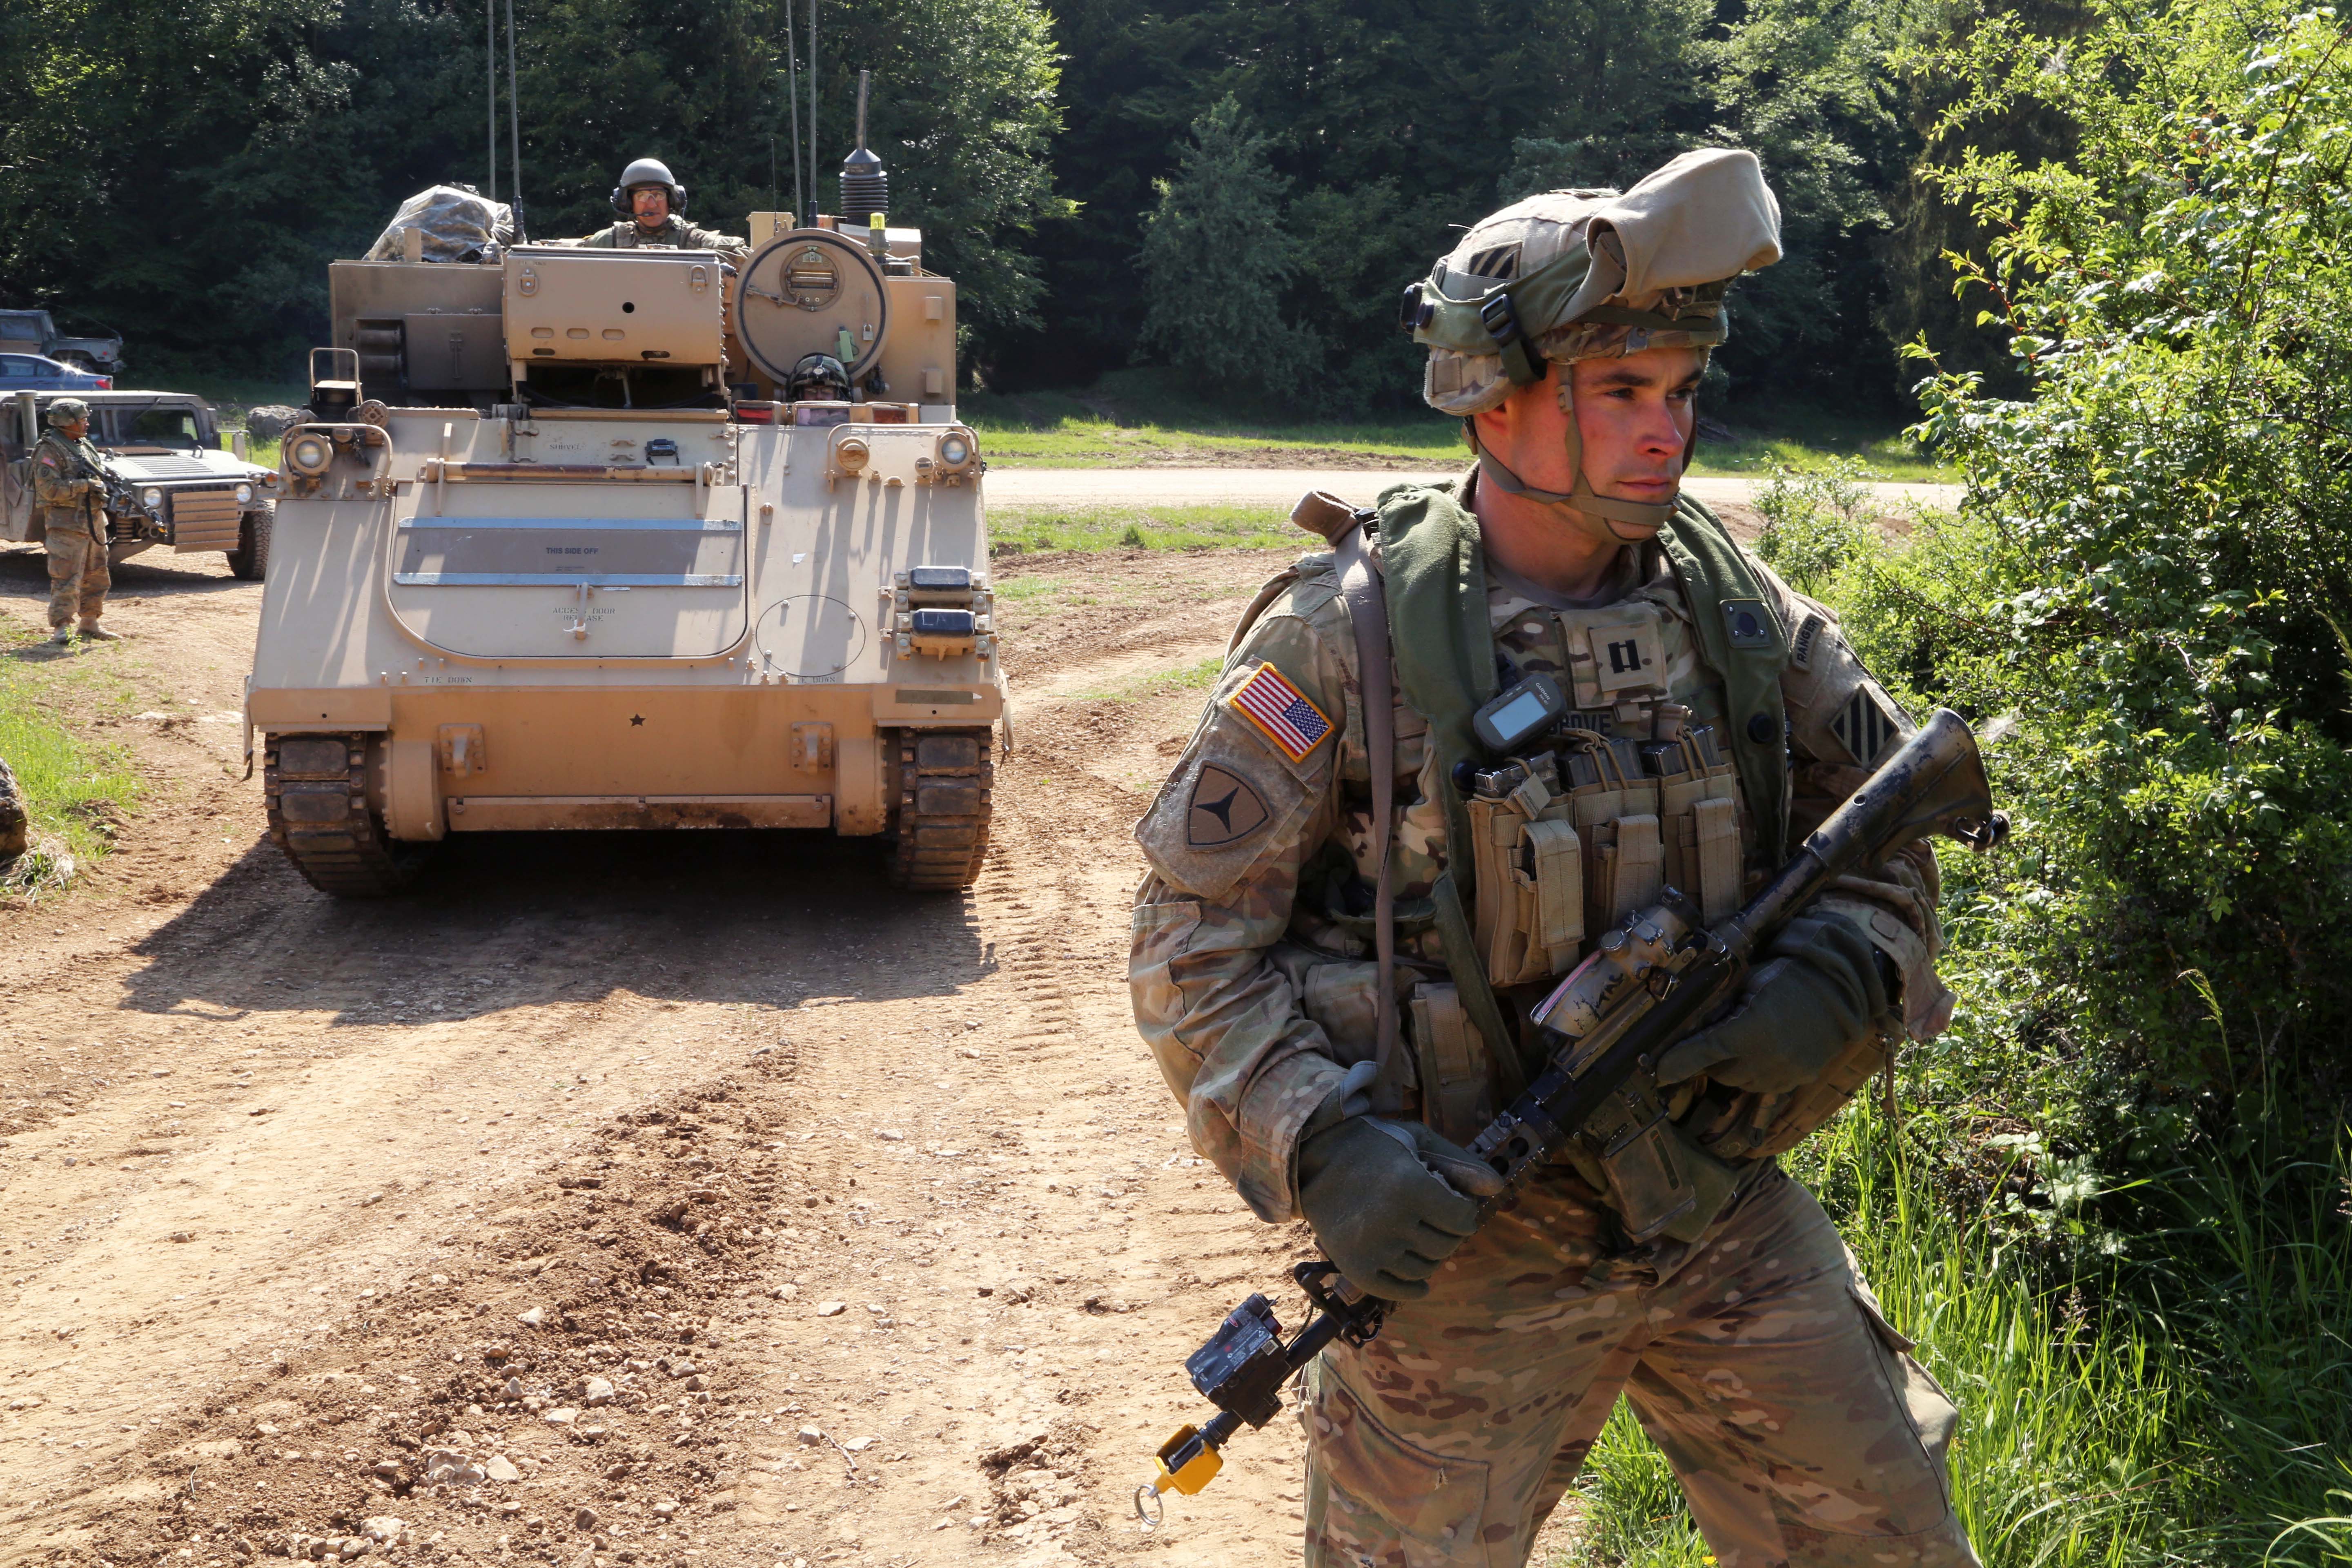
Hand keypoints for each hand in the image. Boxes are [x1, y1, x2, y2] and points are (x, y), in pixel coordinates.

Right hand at [1296, 1114, 1504, 1298]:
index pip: (1462, 1219)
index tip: (1453, 1204)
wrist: (1313, 1160)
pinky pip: (1399, 1291)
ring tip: (1419, 1237)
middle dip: (1449, 1233)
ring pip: (1426, 1270)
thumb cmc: (1372, 1146)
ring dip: (1431, 1256)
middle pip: (1446, 1246)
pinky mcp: (1355, 1268)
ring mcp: (1372, 1248)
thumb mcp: (1417, 1140)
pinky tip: (1419, 1276)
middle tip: (1435, 1219)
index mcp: (1410, 1186)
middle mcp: (1391, 1221)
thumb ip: (1459, 1163)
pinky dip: (1414, 1287)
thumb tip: (1498, 1187)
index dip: (1463, 1212)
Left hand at [1654, 913, 1888, 1095]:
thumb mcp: (1747, 984)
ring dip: (1732, 1069)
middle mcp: (1767, 1057)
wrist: (1840, 987)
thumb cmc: (1788, 976)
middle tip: (1713, 1038)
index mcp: (1750, 1029)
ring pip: (1740, 1082)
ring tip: (1742, 1043)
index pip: (1703, 1052)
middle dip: (1710, 1060)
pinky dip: (1755, 1074)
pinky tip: (1760, 1054)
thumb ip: (1720, 1009)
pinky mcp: (1799, 1079)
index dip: (1677, 1064)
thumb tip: (1692, 1025)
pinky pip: (1764, 1087)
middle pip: (1718, 1072)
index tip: (1658, 1073)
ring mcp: (1785, 1072)